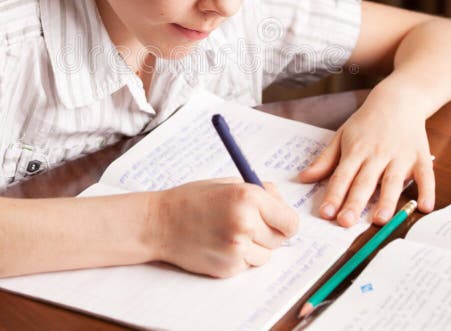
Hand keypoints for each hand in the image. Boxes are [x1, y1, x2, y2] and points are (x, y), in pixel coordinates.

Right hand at [148, 179, 298, 277]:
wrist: (160, 223)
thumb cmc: (193, 199)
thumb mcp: (229, 183)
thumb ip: (260, 192)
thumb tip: (283, 205)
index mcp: (248, 197)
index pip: (290, 221)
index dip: (285, 222)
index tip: (278, 221)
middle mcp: (245, 223)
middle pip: (281, 239)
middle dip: (268, 233)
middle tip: (246, 224)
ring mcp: (237, 248)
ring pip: (266, 255)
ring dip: (255, 247)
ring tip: (229, 233)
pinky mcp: (228, 267)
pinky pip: (249, 265)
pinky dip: (240, 257)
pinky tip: (220, 244)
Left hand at [298, 88, 434, 226]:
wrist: (398, 100)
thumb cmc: (366, 122)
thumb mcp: (341, 136)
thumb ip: (325, 160)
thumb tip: (303, 178)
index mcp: (356, 150)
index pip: (342, 176)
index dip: (334, 195)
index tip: (326, 213)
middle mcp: (377, 154)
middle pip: (364, 182)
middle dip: (354, 203)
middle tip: (345, 222)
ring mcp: (400, 156)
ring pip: (392, 181)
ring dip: (386, 201)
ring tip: (379, 220)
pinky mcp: (420, 156)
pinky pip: (425, 175)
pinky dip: (427, 191)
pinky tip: (425, 207)